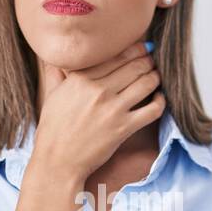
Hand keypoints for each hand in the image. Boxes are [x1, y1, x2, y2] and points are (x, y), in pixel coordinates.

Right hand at [31, 40, 164, 183]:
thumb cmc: (53, 131)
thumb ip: (55, 74)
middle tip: (153, 60)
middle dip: (147, 61)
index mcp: (80, 79)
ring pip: (145, 83)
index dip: (135, 49)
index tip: (143, 47)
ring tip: (156, 76)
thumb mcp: (51, 97)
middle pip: (134, 66)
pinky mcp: (123, 128)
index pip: (115, 56)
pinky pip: (152, 110)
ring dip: (155, 77)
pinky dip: (160, 102)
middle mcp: (98, 90)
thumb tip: (51, 57)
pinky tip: (159, 99)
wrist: (57, 162)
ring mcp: (112, 109)